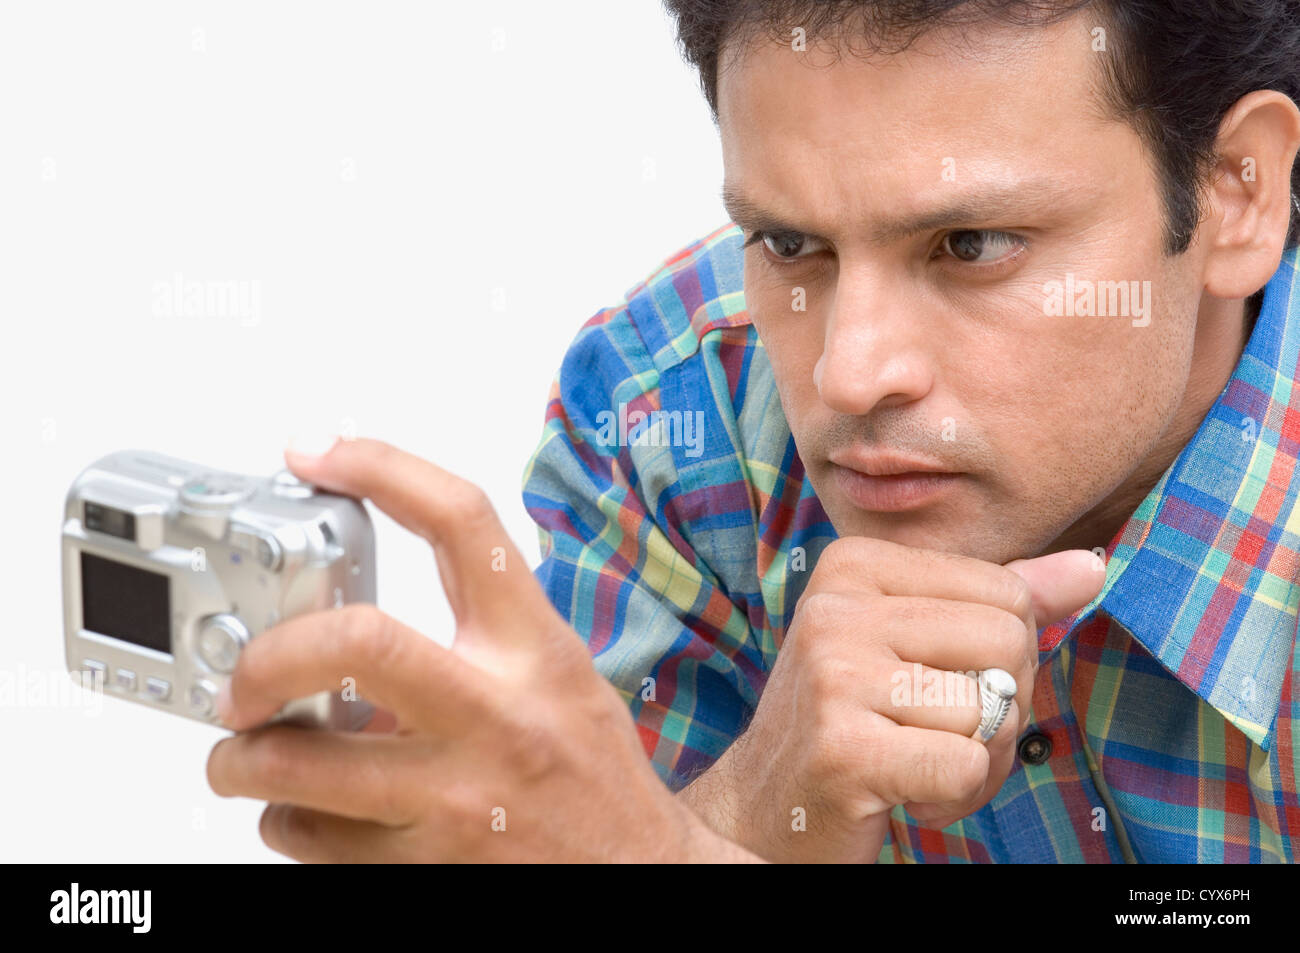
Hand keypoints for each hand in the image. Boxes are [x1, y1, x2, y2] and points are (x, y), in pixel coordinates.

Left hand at [206, 437, 756, 861]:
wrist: (637, 875)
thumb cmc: (594, 777)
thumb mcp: (558, 678)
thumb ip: (474, 641)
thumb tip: (346, 628)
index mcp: (533, 651)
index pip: (462, 523)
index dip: (381, 468)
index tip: (317, 453)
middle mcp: (497, 717)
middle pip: (355, 643)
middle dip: (267, 656)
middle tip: (241, 678)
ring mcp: (459, 800)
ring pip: (301, 769)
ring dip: (245, 763)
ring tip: (246, 757)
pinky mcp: (426, 869)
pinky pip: (311, 842)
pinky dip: (285, 824)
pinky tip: (309, 814)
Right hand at [677, 537, 1104, 862]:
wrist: (766, 807)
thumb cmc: (853, 718)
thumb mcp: (917, 642)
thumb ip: (1000, 601)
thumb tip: (1090, 568)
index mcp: (853, 564)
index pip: (1006, 592)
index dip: (1003, 658)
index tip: (938, 685)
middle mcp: (836, 608)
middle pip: (1010, 645)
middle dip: (1000, 708)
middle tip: (936, 734)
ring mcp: (834, 676)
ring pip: (993, 710)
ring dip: (977, 761)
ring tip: (916, 765)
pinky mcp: (844, 748)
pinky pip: (968, 766)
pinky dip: (956, 797)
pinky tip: (906, 795)